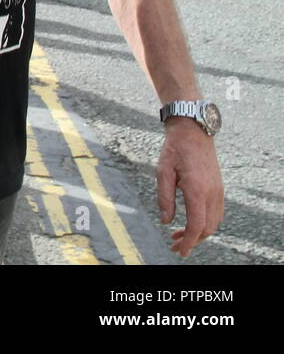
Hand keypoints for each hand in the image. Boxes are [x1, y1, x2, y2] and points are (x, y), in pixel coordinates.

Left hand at [156, 119, 223, 257]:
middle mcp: (212, 193)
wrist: (193, 132)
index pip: (197, 225)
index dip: (189, 241)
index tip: (179, 250)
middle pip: (207, 228)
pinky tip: (191, 222)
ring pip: (214, 222)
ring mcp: (218, 190)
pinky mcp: (219, 188)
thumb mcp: (162, 172)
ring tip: (179, 235)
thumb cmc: (175, 149)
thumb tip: (166, 221)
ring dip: (199, 233)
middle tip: (174, 245)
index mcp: (197, 190)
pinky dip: (205, 222)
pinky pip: (216, 212)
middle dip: (193, 240)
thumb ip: (164, 197)